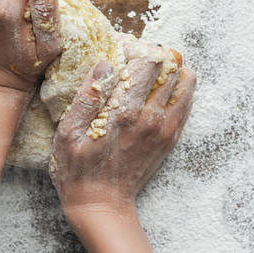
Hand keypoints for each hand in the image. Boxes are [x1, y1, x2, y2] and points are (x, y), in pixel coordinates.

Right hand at [51, 40, 195, 222]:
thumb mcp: (68, 131)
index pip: (148, 61)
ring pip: (185, 82)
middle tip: (135, 60)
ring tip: (148, 75)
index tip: (121, 49)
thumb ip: (88, 94)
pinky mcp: (171, 139)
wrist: (102, 204)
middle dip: (155, 56)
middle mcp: (152, 117)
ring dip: (171, 71)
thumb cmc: (78, 168)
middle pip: (171, 67)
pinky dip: (178, 90)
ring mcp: (166, 129)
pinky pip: (186, 102)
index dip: (135, 48)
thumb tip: (106, 63)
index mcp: (126, 111)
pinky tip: (157, 92)